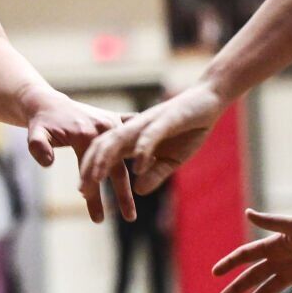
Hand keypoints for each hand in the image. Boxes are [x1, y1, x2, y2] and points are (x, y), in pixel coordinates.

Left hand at [24, 94, 136, 223]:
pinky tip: (152, 168)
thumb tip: (48, 164)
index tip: (98, 218)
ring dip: (131, 182)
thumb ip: (38, 147)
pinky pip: (132, 138)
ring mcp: (112, 124)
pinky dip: (142, 151)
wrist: (48, 103)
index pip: (93, 170)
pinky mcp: (114, 122)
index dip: (94, 194)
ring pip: (126, 158)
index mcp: (86, 134)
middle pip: (117, 167)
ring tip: (133, 210)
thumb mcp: (35, 133)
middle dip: (123, 194)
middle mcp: (103, 129)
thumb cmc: (41, 122)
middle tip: (130, 218)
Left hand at [77, 83, 224, 196]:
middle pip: (104, 145)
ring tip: (97, 178)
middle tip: (82, 190)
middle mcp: (135, 128)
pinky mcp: (166, 119)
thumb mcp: (172, 160)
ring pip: (119, 139)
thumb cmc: (188, 129)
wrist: (209, 101)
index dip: (92, 170)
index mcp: (134, 137)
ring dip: (106, 158)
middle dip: (91, 167)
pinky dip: (141, 151)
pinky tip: (136, 169)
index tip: (83, 191)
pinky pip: (150, 135)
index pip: (105, 153)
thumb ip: (155, 174)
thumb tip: (138, 191)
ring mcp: (148, 122)